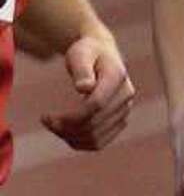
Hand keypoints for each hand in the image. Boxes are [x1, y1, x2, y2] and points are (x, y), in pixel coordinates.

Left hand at [40, 36, 134, 150]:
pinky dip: (79, 143)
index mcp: (117, 76)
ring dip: (70, 138)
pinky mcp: (119, 122)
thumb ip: (82, 69)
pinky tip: (63, 133)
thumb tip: (84, 88)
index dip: (71, 116)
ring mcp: (125, 111)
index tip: (47, 116)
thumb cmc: (87, 52)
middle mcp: (126, 97)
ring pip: (96, 138)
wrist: (102, 54)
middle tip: (45, 120)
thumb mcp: (80, 54)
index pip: (97, 105)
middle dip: (66, 128)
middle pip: (95, 124)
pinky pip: (99, 143)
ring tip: (52, 126)